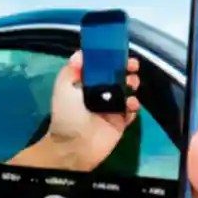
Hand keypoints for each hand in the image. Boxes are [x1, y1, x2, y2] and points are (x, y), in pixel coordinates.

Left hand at [10, 52, 140, 170]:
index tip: (119, 53)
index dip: (111, 59)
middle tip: (132, 66)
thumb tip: (80, 53)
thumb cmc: (67, 114)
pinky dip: (134, 104)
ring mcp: (111, 107)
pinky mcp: (121, 121)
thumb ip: (71, 69)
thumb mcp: (63, 87)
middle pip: (117, 76)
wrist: (75, 145)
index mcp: (86, 84)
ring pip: (127, 90)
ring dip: (132, 83)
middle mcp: (100, 93)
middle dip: (126, 69)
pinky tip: (130, 104)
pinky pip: (132, 110)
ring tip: (132, 84)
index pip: (101, 67)